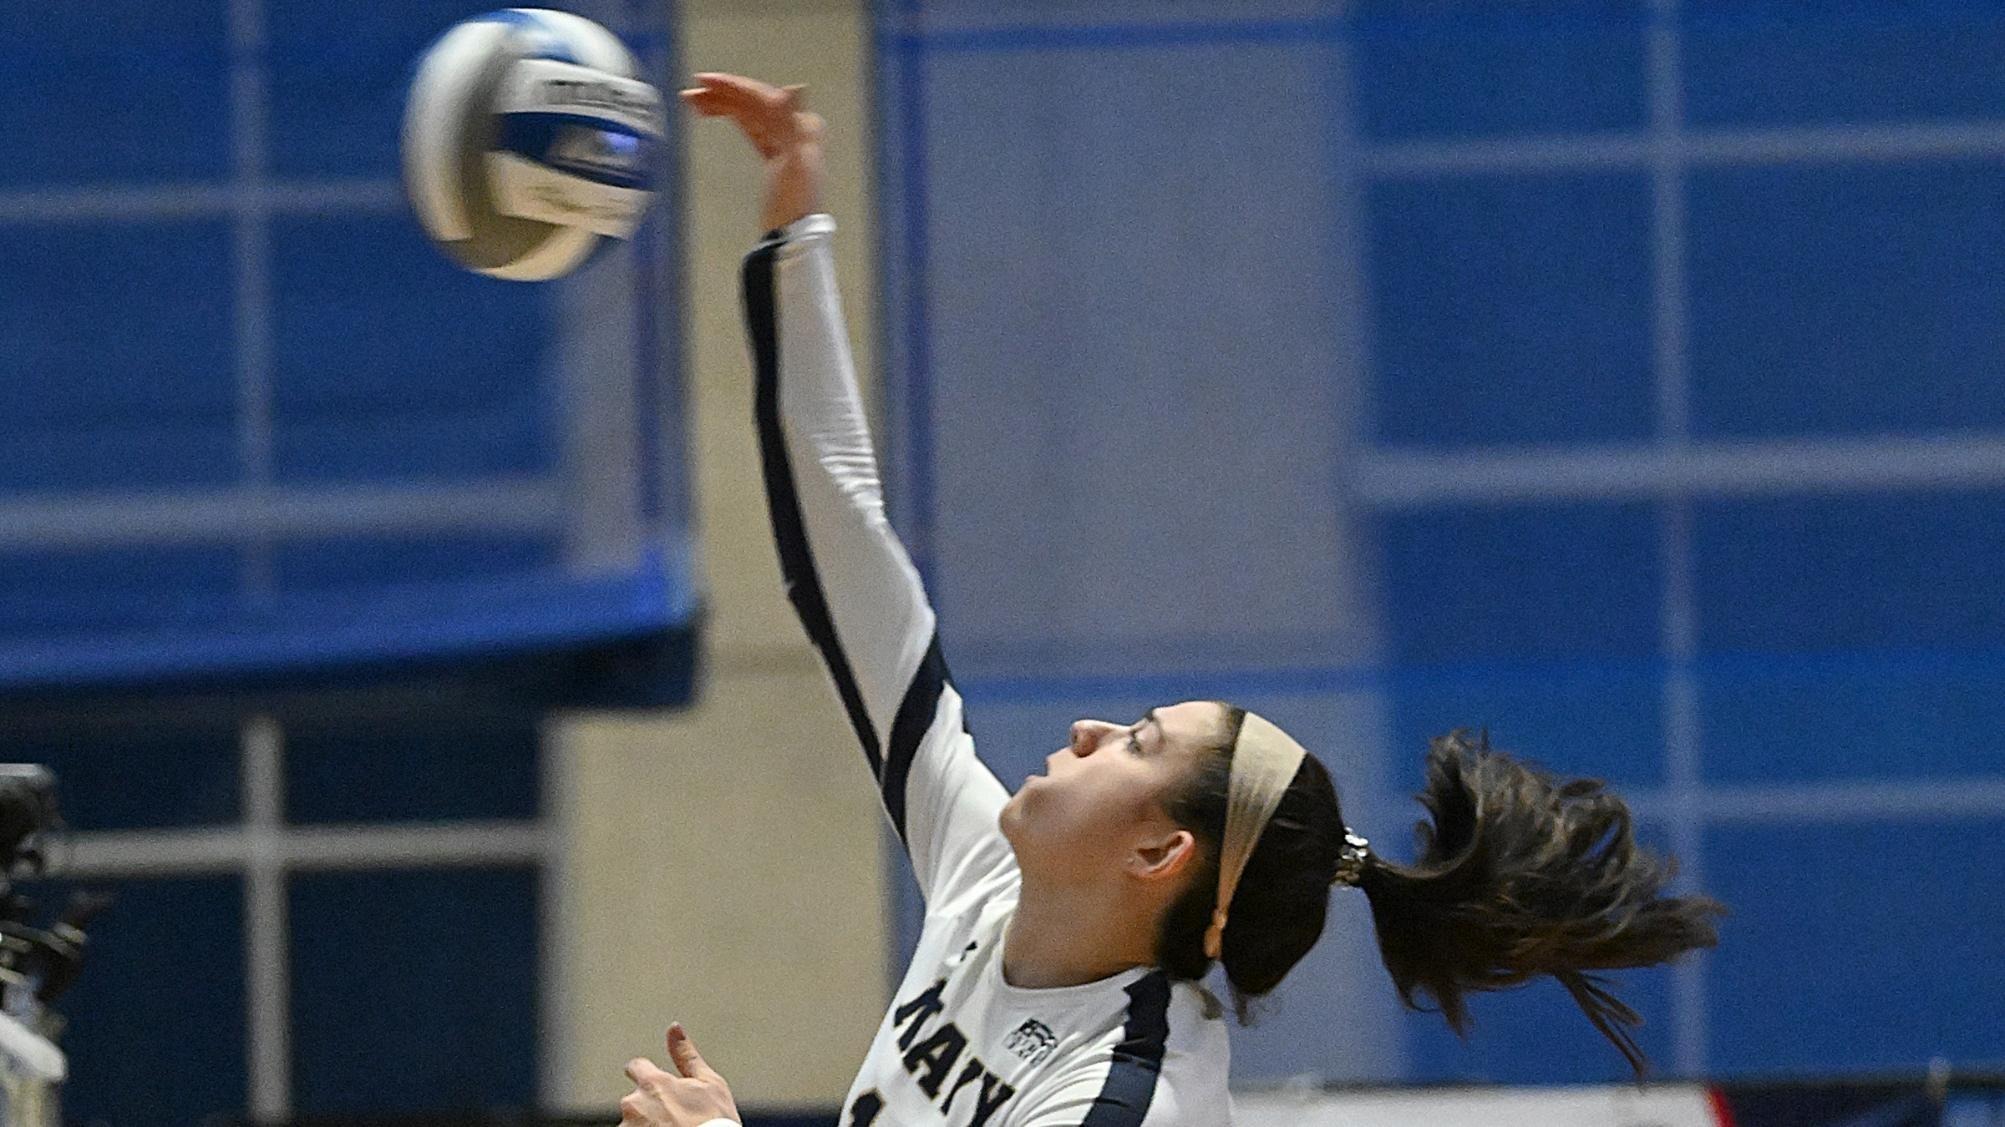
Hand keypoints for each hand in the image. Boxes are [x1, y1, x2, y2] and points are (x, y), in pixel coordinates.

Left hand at [619, 1023, 740, 1126]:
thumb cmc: (715, 1124)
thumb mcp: (710, 1084)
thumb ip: (686, 1055)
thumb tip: (675, 1028)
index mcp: (653, 1083)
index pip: (636, 1066)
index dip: (648, 1073)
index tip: (658, 1085)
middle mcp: (634, 1105)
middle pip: (636, 1100)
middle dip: (650, 1107)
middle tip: (675, 1118)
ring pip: (634, 1123)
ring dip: (646, 1126)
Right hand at [680, 72, 826, 232]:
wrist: (792, 235)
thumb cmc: (794, 203)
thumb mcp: (797, 162)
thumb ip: (792, 123)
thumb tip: (794, 87)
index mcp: (802, 126)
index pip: (762, 97)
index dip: (732, 87)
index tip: (703, 81)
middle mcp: (795, 128)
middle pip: (754, 103)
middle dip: (722, 95)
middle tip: (689, 93)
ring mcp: (783, 141)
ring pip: (749, 113)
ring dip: (721, 105)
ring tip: (692, 103)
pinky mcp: (773, 155)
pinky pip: (750, 127)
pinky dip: (730, 118)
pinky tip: (711, 114)